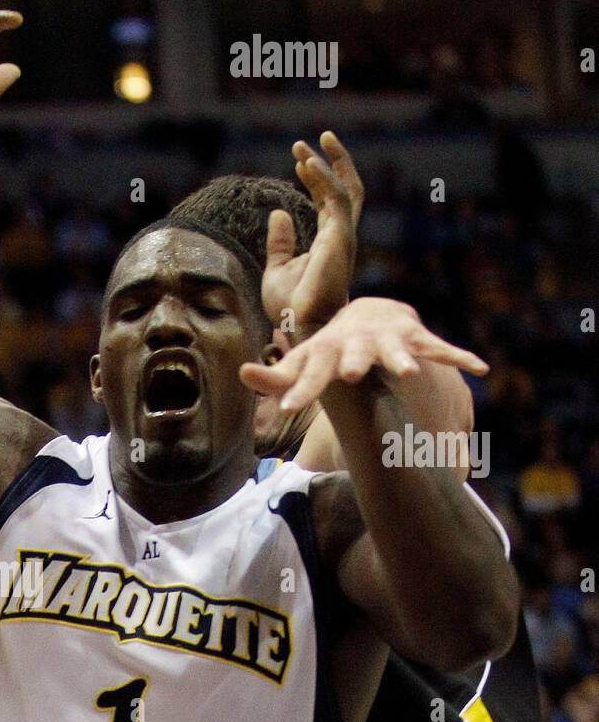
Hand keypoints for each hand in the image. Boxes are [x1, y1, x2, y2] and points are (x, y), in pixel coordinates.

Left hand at [241, 298, 488, 413]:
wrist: (366, 314)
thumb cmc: (328, 349)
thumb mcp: (301, 361)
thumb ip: (275, 376)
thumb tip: (240, 373)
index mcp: (327, 351)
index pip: (308, 372)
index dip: (298, 389)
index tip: (286, 407)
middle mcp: (358, 344)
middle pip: (355, 355)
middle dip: (355, 363)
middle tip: (352, 374)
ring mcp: (389, 340)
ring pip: (398, 350)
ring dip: (404, 360)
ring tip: (410, 373)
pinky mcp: (416, 339)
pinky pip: (438, 349)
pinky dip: (458, 357)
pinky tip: (480, 368)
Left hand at [264, 132, 363, 335]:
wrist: (299, 325)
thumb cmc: (291, 306)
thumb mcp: (277, 268)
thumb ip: (280, 241)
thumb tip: (278, 213)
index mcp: (329, 240)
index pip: (331, 200)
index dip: (319, 178)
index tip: (301, 161)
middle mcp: (340, 235)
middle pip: (346, 188)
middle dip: (334, 162)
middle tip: (318, 138)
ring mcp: (342, 236)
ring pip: (341, 189)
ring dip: (324, 165)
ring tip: (301, 148)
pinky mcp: (339, 238)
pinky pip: (336, 199)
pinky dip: (322, 179)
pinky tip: (306, 165)